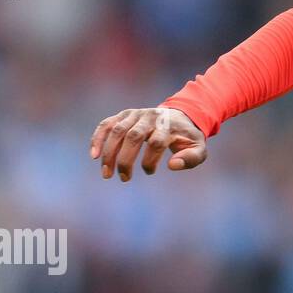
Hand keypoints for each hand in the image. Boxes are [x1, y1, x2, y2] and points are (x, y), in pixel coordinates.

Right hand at [90, 107, 207, 180]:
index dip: (150, 160)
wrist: (180, 117)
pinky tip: (94, 155)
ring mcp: (135, 114)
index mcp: (169, 125)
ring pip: (117, 131)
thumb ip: (191, 158)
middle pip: (134, 136)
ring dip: (109, 153)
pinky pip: (106, 124)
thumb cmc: (186, 138)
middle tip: (124, 178)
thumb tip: (172, 166)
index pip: (157, 142)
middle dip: (126, 159)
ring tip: (106, 174)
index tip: (149, 172)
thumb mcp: (198, 148)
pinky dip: (97, 138)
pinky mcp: (123, 115)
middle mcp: (150, 117)